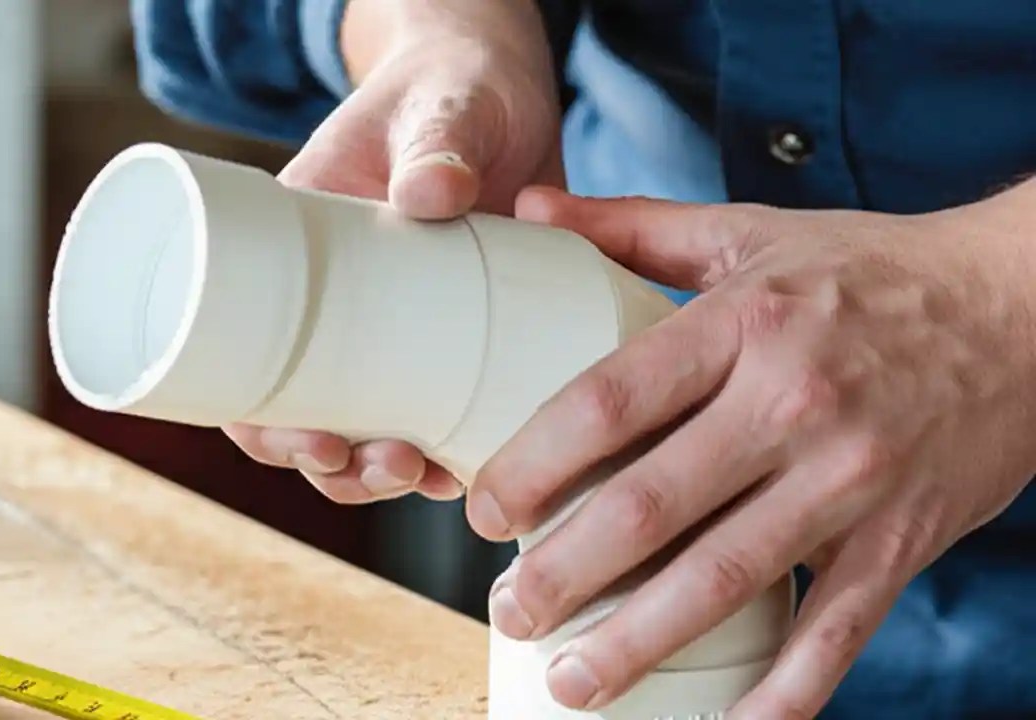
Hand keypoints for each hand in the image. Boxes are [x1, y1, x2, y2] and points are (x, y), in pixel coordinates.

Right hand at [226, 1, 564, 503]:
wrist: (503, 91)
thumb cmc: (449, 85)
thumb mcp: (440, 105)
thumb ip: (437, 139)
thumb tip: (430, 195)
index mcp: (295, 254)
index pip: (244, 362)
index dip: (266, 427)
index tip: (317, 446)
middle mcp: (333, 305)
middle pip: (304, 415)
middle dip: (338, 466)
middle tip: (392, 465)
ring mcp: (393, 327)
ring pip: (364, 427)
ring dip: (384, 474)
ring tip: (428, 476)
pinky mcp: (452, 336)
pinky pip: (431, 411)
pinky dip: (445, 451)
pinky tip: (469, 467)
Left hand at [468, 183, 1035, 715]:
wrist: (1027, 304)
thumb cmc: (870, 271)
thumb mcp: (749, 231)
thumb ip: (632, 226)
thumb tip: (529, 205)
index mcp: (742, 323)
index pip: (613, 399)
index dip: (536, 462)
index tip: (484, 512)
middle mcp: (793, 403)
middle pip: (656, 504)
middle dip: (567, 572)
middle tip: (508, 612)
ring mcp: (852, 479)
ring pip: (731, 579)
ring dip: (643, 642)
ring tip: (573, 682)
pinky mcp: (903, 538)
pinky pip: (836, 631)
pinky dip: (784, 692)